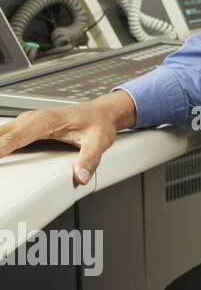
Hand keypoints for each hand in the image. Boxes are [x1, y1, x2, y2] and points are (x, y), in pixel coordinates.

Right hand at [0, 90, 136, 186]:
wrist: (102, 113)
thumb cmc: (98, 123)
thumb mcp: (99, 141)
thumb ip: (89, 159)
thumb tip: (81, 176)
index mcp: (46, 121)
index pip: (16, 136)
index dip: (0, 148)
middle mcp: (33, 118)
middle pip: (2, 134)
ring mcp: (28, 122)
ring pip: (1, 133)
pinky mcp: (27, 127)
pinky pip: (6, 135)